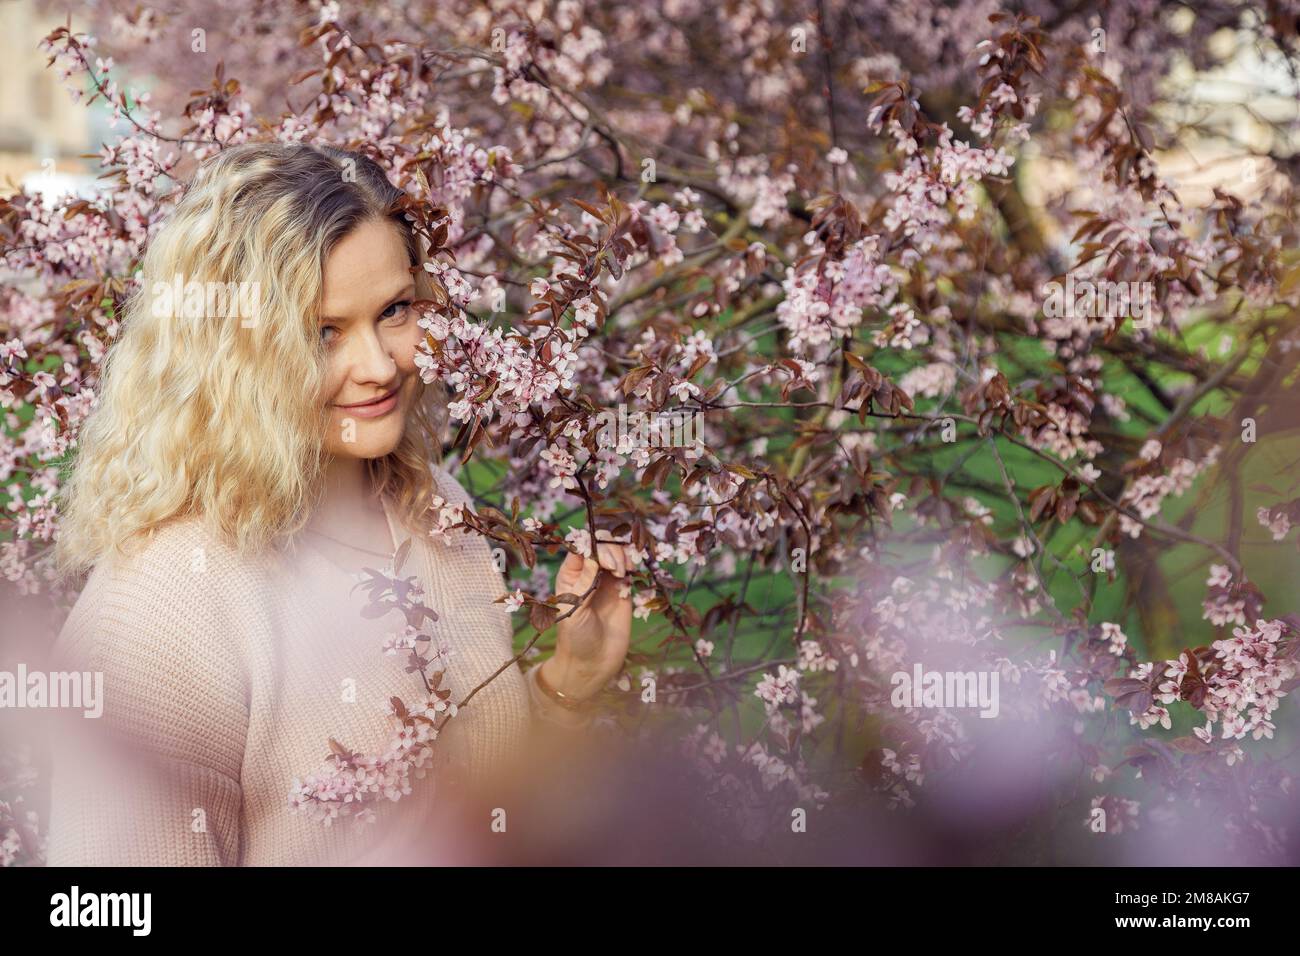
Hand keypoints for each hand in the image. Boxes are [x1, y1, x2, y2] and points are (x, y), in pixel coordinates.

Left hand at [545, 530, 632, 701]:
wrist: (593, 663)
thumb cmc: (575, 638)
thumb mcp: (573, 610)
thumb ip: (584, 583)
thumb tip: (594, 557)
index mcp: (570, 574)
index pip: (581, 546)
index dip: (592, 544)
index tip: (600, 557)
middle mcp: (589, 573)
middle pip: (602, 545)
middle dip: (610, 549)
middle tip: (615, 568)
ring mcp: (607, 581)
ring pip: (618, 553)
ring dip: (623, 555)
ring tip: (622, 573)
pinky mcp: (624, 591)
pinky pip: (631, 568)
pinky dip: (633, 565)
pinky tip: (630, 575)